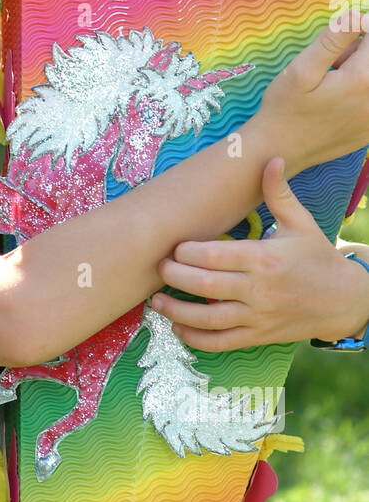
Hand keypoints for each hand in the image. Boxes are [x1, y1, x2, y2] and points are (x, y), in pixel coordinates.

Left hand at [151, 157, 368, 348]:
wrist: (344, 300)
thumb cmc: (317, 257)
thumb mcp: (301, 222)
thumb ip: (278, 193)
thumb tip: (271, 158)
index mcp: (264, 258)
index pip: (214, 255)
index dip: (186, 252)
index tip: (174, 247)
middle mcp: (259, 289)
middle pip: (204, 285)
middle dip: (173, 277)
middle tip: (159, 268)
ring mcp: (258, 316)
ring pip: (208, 319)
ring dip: (176, 312)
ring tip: (157, 301)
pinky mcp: (258, 336)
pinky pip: (221, 343)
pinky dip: (196, 339)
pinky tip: (178, 329)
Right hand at [256, 8, 368, 175]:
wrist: (278, 151)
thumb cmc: (284, 109)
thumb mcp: (300, 69)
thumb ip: (332, 39)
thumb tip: (356, 15)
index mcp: (361, 79)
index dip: (358, 28)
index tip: (338, 35)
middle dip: (359, 51)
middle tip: (333, 60)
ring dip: (359, 72)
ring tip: (333, 81)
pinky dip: (359, 93)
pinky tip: (338, 101)